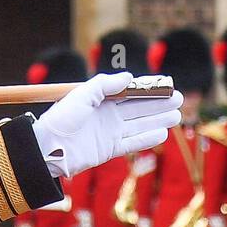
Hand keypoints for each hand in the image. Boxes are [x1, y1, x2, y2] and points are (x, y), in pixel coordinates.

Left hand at [32, 74, 181, 179]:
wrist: (48, 148)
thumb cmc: (61, 118)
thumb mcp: (82, 95)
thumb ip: (105, 84)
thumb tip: (129, 77)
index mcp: (100, 99)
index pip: (129, 92)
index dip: (147, 89)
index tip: (165, 85)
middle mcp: (106, 115)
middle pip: (138, 108)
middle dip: (158, 104)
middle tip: (178, 99)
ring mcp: (109, 132)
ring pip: (139, 124)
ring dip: (158, 120)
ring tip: (177, 115)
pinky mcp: (109, 149)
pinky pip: (133, 143)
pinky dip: (147, 139)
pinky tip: (163, 134)